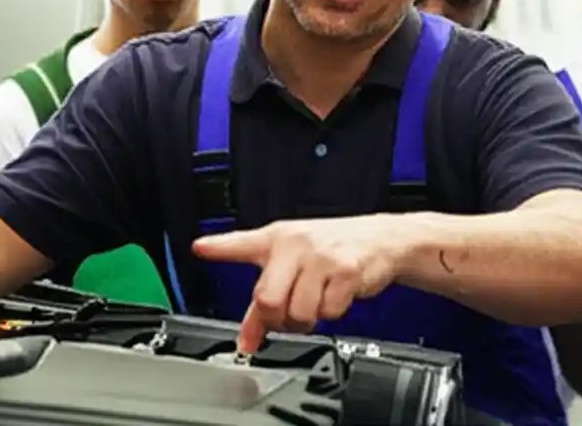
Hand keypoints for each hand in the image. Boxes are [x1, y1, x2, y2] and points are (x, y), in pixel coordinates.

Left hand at [192, 215, 408, 353]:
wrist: (380, 239)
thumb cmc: (331, 250)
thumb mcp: (293, 265)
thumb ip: (263, 302)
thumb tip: (246, 342)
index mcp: (277, 239)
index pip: (242, 242)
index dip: (220, 246)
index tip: (201, 247)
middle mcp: (296, 245)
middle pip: (267, 299)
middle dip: (277, 319)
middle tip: (287, 314)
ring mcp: (322, 257)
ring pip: (299, 313)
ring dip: (307, 320)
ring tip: (315, 302)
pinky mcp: (346, 271)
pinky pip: (329, 312)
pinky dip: (332, 313)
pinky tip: (337, 295)